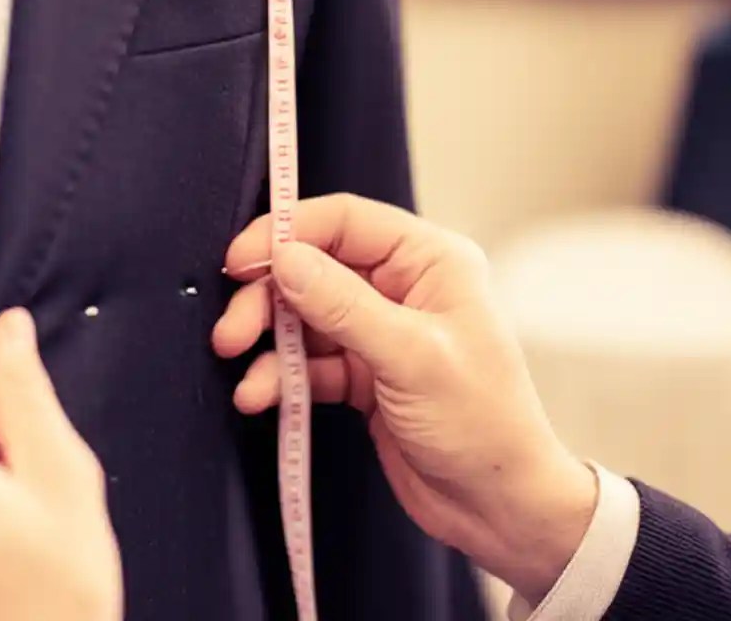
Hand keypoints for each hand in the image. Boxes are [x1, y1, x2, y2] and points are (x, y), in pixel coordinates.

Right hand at [213, 194, 595, 602]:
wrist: (498, 509)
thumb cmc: (484, 426)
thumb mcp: (411, 357)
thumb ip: (342, 304)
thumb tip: (284, 258)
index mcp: (431, 262)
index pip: (345, 221)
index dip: (286, 232)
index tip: (239, 259)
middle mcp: (403, 288)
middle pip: (312, 268)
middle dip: (266, 298)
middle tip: (231, 331)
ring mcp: (379, 333)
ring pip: (302, 318)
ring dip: (266, 343)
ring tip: (243, 373)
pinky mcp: (362, 375)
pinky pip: (306, 363)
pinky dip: (278, 378)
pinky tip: (259, 396)